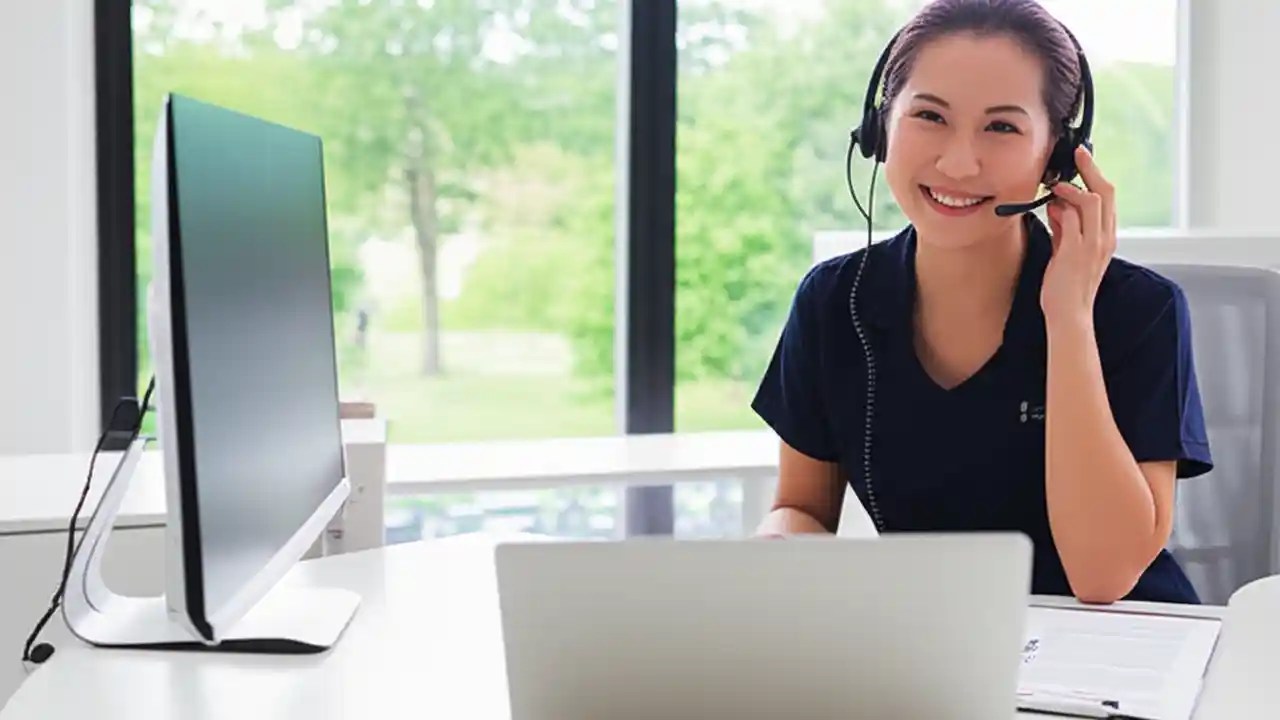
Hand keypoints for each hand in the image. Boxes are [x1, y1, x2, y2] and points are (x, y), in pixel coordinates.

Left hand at [1041, 146, 1115, 327]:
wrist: (1069, 314)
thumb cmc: (1066, 286)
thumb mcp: (1067, 251)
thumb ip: (1064, 228)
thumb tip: (1056, 205)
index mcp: (1105, 237)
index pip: (1108, 198)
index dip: (1096, 176)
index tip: (1082, 160)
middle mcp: (1104, 238)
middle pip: (1106, 192)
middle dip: (1090, 169)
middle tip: (1077, 153)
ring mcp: (1092, 244)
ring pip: (1092, 201)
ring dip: (1072, 188)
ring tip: (1056, 186)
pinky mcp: (1076, 252)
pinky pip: (1073, 220)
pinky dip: (1062, 208)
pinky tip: (1051, 207)